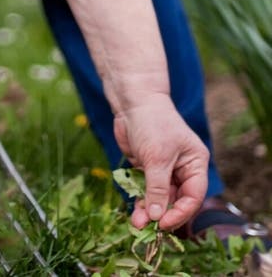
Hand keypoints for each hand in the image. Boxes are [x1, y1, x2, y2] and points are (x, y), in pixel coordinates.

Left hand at [113, 93, 208, 231]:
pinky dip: (142, 199)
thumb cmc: (151, 123)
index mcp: (195, 163)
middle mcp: (183, 168)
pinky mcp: (148, 167)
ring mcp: (165, 169)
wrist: (132, 102)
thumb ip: (158, 188)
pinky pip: (147, 189)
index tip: (163, 224)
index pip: (193, 195)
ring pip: (161, 197)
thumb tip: (158, 217)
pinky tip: (135, 210)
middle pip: (177, 200)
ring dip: (149, 210)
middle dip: (162, 214)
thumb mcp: (157, 158)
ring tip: (136, 222)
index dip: (180, 212)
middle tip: (145, 226)